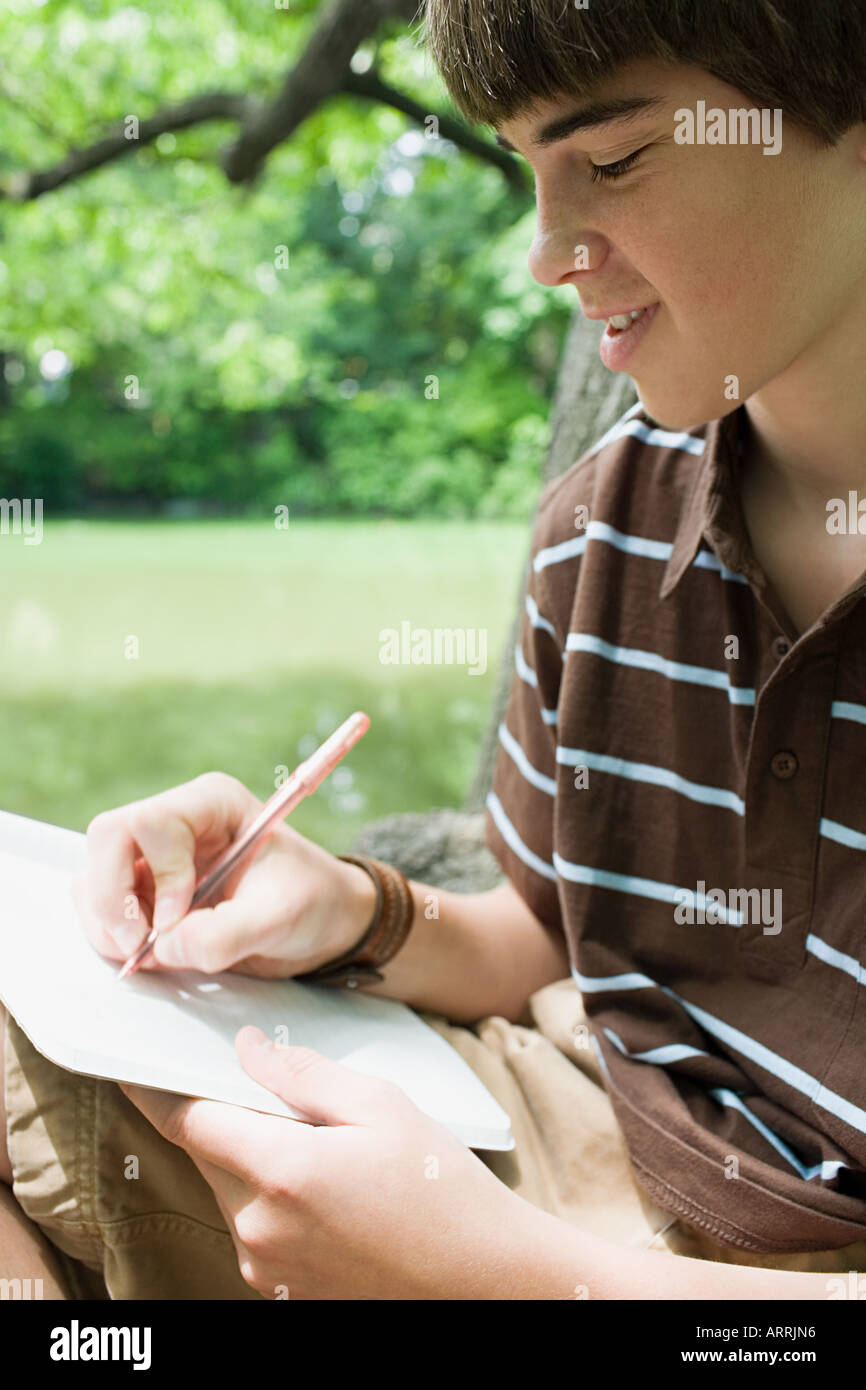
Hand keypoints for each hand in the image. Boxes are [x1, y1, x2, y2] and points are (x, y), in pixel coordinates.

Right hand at [72, 771, 376, 977]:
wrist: (319, 922)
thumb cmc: (311, 903)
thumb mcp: (281, 919)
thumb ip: (226, 935)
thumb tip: (163, 947)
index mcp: (212, 804)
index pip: (147, 822)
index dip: (156, 875)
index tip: (180, 919)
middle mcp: (175, 821)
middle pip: (106, 839)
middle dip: (114, 900)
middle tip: (142, 947)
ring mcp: (153, 855)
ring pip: (94, 876)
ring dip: (111, 924)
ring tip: (157, 953)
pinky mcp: (144, 889)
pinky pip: (100, 906)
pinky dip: (111, 936)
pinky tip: (153, 952)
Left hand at [119, 1028, 545, 1299]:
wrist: (479, 1277)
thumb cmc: (439, 1185)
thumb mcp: (380, 1105)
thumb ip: (303, 1074)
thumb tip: (248, 1049)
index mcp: (281, 1171)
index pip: (190, 1122)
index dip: (157, 1090)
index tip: (132, 1065)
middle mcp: (258, 1226)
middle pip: (211, 1154)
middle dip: (230, 1118)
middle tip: (282, 1098)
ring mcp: (266, 1265)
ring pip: (232, 1189)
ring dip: (254, 1159)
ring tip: (326, 1148)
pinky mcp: (280, 1289)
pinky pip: (253, 1226)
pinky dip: (271, 1196)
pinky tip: (330, 1188)